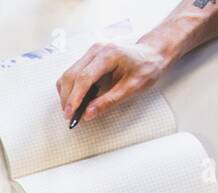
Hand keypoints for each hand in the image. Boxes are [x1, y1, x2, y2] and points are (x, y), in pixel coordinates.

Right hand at [56, 41, 170, 123]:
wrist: (151, 54)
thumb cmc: (146, 67)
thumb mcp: (134, 87)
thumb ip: (110, 101)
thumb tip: (89, 113)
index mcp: (110, 54)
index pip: (84, 77)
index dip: (75, 98)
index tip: (70, 113)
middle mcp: (97, 50)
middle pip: (71, 76)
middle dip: (67, 98)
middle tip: (70, 116)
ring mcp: (90, 53)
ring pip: (67, 75)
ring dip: (66, 94)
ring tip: (72, 109)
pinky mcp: (87, 58)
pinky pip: (71, 74)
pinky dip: (70, 89)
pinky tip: (75, 99)